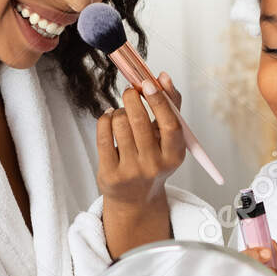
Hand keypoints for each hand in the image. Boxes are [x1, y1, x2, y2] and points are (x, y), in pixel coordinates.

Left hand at [97, 72, 185, 257]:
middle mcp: (154, 166)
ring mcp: (131, 171)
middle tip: (130, 91)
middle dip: (131, 98)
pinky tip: (109, 119)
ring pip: (119, 124)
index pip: (170, 125)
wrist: (136, 198)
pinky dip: (105, 120)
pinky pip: (102, 135)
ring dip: (119, 111)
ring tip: (122, 113)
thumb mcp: (168, 139)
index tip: (148, 83)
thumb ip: (171, 106)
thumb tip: (164, 77)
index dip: (159, 101)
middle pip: (139, 121)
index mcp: (174, 156)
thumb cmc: (154, 160)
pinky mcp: (110, 174)